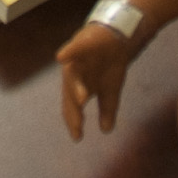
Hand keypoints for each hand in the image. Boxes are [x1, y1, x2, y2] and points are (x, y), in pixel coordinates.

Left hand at [56, 24, 137, 138]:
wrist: (117, 39)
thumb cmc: (109, 65)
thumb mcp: (111, 91)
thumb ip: (106, 109)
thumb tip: (106, 131)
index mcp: (78, 87)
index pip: (72, 107)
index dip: (74, 122)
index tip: (77, 138)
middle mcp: (74, 75)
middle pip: (70, 94)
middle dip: (74, 110)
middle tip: (78, 125)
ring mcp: (76, 59)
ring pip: (72, 75)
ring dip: (76, 86)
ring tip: (81, 100)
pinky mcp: (82, 44)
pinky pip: (73, 48)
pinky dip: (68, 52)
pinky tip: (60, 57)